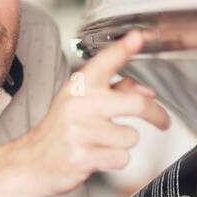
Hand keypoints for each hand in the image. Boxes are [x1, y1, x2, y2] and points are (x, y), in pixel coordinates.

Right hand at [19, 30, 170, 196]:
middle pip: (136, 104)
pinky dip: (116, 160)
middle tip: (162, 120)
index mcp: (80, 86)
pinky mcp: (82, 157)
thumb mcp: (84, 101)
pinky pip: (121, 158)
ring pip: (130, 137)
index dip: (124, 48)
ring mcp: (80, 131)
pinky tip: (98, 155)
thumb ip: (116, 91)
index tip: (139, 36)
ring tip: (104, 142)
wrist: (34, 160)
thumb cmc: (63, 128)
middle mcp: (79, 104)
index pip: (105, 62)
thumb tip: (147, 92)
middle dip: (157, 114)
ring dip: (124, 142)